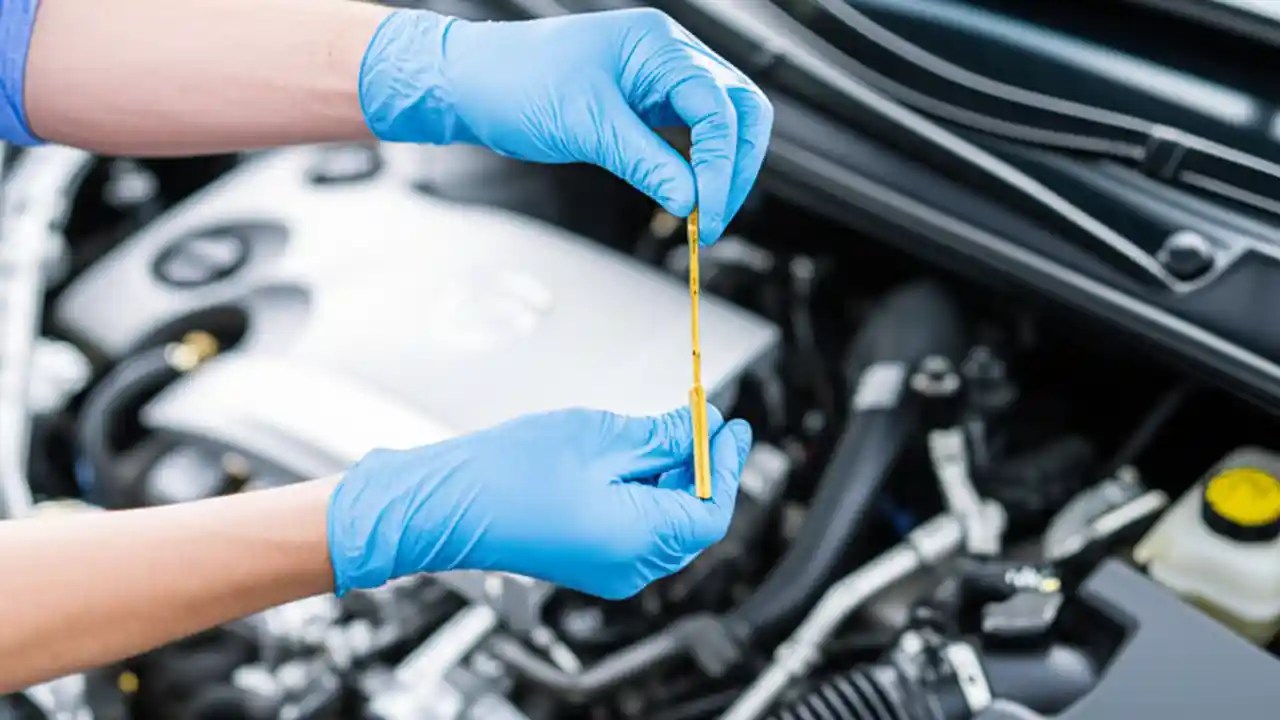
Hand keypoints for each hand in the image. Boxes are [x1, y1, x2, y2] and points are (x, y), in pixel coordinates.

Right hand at [327, 406, 752, 599]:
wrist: (446, 502)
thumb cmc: (509, 472)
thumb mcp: (602, 438)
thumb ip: (663, 437)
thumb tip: (702, 428)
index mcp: (639, 540)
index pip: (711, 509)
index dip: (726, 465)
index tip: (732, 426)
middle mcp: (628, 567)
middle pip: (692, 518)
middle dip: (702, 468)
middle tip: (707, 420)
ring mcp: (606, 568)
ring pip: (665, 522)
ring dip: (673, 476)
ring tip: (669, 429)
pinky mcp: (587, 560)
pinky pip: (636, 528)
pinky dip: (646, 491)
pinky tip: (636, 455)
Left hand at [358, 8, 773, 243]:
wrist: (470, 80)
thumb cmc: (514, 83)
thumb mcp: (585, 127)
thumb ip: (646, 163)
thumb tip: (691, 201)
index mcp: (658, 45)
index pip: (718, 107)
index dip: (721, 167)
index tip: (706, 216)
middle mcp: (668, 54)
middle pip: (738, 109)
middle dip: (735, 167)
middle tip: (713, 220)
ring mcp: (659, 76)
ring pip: (721, 122)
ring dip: (720, 168)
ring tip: (701, 215)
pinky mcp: (645, 101)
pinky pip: (689, 132)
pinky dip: (694, 165)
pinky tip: (684, 194)